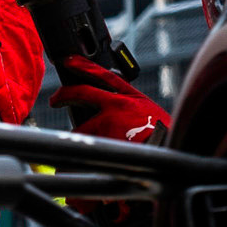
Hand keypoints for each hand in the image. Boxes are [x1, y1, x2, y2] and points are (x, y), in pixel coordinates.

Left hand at [53, 52, 169, 147]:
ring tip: (78, 151)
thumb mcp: (151, 115)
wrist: (171, 152)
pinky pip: (82, 147)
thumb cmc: (164, 138)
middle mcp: (119, 104)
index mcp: (133, 97)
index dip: (84, 66)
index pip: (105, 75)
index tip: (69, 60)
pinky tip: (72, 165)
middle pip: (82, 93)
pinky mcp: (104, 139)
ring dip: (78, 140)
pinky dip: (77, 157)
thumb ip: (133, 110)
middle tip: (55, 100)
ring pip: (81, 128)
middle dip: (63, 95)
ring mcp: (110, 121)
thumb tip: (117, 116)